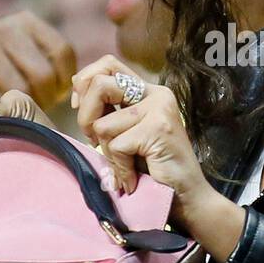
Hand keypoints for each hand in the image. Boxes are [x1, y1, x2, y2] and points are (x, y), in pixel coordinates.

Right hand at [0, 11, 76, 108]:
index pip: (62, 51)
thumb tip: (74, 87)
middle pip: (42, 74)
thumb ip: (44, 56)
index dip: (64, 79)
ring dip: (21, 107)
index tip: (56, 93)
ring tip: (15, 108)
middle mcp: (4, 30)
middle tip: (36, 106)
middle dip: (44, 98)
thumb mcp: (17, 43)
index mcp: (25, 21)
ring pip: (20, 90)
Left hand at [72, 55, 244, 256]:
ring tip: (125, 164)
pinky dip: (118, 167)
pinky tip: (132, 178)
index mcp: (148, 91)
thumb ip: (109, 111)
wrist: (186, 198)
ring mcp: (158, 109)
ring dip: (106, 151)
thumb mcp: (125, 133)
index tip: (81, 107)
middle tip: (95, 141)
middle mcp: (156, 94)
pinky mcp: (157, 128)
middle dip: (86, 116)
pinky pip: (115, 145)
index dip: (85, 82)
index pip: (108, 64)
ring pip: (102, 123)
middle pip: (99, 84)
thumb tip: (77, 90)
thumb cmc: (153, 170)